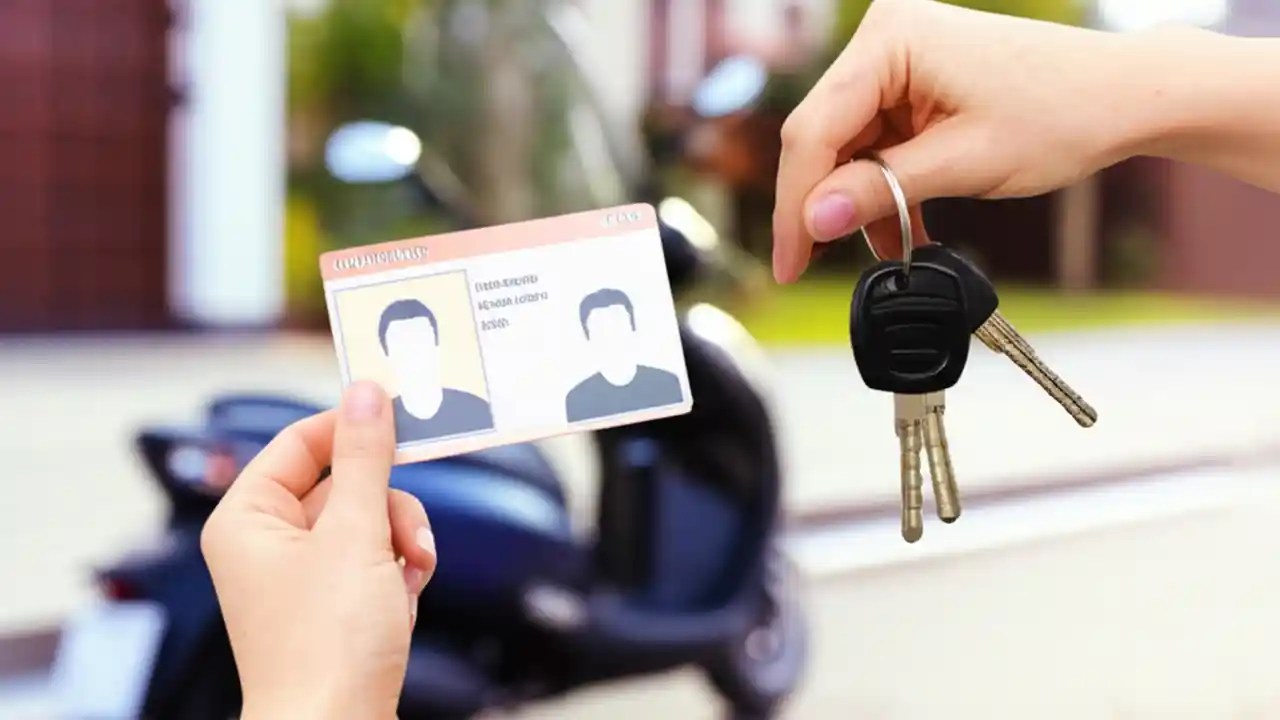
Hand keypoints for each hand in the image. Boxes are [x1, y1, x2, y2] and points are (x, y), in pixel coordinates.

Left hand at [201, 382, 436, 719]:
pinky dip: (398, 575)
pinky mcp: (333, 605)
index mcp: (248, 518)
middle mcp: (268, 544)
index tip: (402, 414)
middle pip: (344, 483)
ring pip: (369, 522)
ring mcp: (302, 577)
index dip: (351, 427)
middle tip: (408, 534)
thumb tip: (366, 392)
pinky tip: (402, 603)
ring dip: (401, 544)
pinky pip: (376, 561)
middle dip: (389, 509)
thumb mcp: (354, 534)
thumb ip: (365, 457)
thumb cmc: (326, 644)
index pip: (300, 442)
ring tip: (409, 576)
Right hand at [772, 0, 1148, 281]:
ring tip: (884, 247)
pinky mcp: (911, 82)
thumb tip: (814, 222)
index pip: (814, 129)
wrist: (1123, 94)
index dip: (796, 203)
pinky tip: (900, 225)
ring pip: (845, 145)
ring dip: (858, 202)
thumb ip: (880, 193)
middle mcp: (885, 38)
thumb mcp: (963, 163)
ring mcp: (897, 58)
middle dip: (821, 204)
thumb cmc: (1064, 110)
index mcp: (891, 38)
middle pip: (821, 135)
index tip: (791, 261)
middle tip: (809, 264)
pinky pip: (875, 142)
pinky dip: (883, 187)